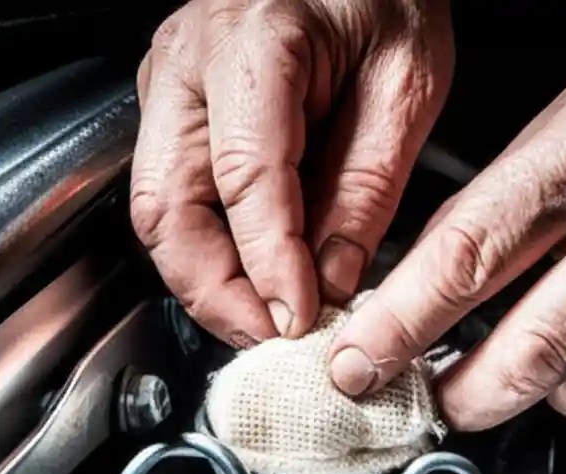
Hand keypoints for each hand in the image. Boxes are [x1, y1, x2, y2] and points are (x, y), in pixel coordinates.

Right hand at [130, 0, 452, 346]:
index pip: (243, 178)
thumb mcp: (407, 84)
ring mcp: (169, 85)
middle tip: (270, 341)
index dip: (268, 263)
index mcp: (254, 40)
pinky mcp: (175, 110)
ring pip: (158, 212)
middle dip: (214, 292)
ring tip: (265, 321)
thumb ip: (367, 187)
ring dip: (206, 280)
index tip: (299, 319)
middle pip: (167, 207)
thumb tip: (332, 280)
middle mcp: (188, 62)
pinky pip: (175, 197)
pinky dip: (210, 249)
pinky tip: (254, 279)